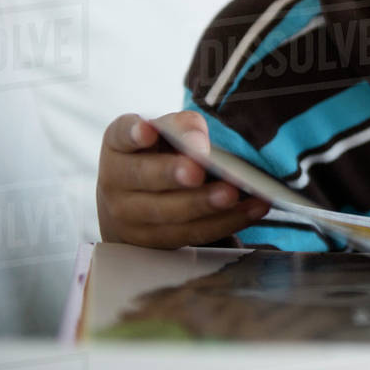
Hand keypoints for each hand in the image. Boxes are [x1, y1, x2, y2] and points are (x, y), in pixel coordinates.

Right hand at [96, 111, 269, 247]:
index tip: (148, 131)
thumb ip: (183, 128)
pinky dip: (227, 221)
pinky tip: (253, 207)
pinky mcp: (155, 242)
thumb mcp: (166, 133)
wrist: (136, 200)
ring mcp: (130, 217)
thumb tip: (200, 143)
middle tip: (198, 170)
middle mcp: (116, 182)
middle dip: (173, 174)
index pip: (121, 135)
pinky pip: (193, 233)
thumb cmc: (159, 155)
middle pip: (144, 178)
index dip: (134, 133)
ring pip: (169, 213)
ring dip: (204, 204)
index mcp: (118, 146)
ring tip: (233, 193)